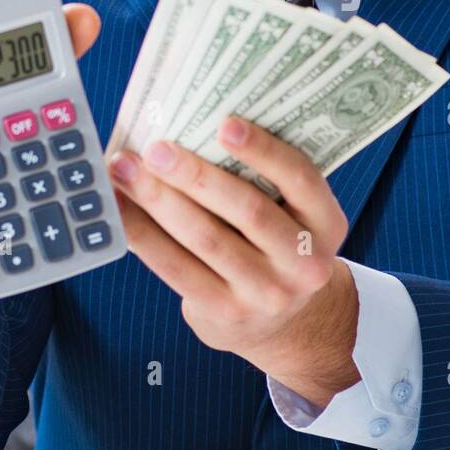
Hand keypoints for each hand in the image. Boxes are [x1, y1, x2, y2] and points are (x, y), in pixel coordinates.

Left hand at [108, 117, 359, 406]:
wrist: (285, 325)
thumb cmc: (279, 246)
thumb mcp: (296, 217)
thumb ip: (267, 182)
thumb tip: (195, 127)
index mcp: (327, 223)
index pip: (301, 179)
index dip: (264, 151)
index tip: (224, 124)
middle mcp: (304, 262)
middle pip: (247, 210)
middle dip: (196, 174)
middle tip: (156, 148)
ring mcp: (265, 292)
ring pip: (206, 238)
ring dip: (159, 200)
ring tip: (125, 170)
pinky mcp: (225, 312)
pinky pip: (177, 268)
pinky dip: (144, 235)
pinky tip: (122, 210)